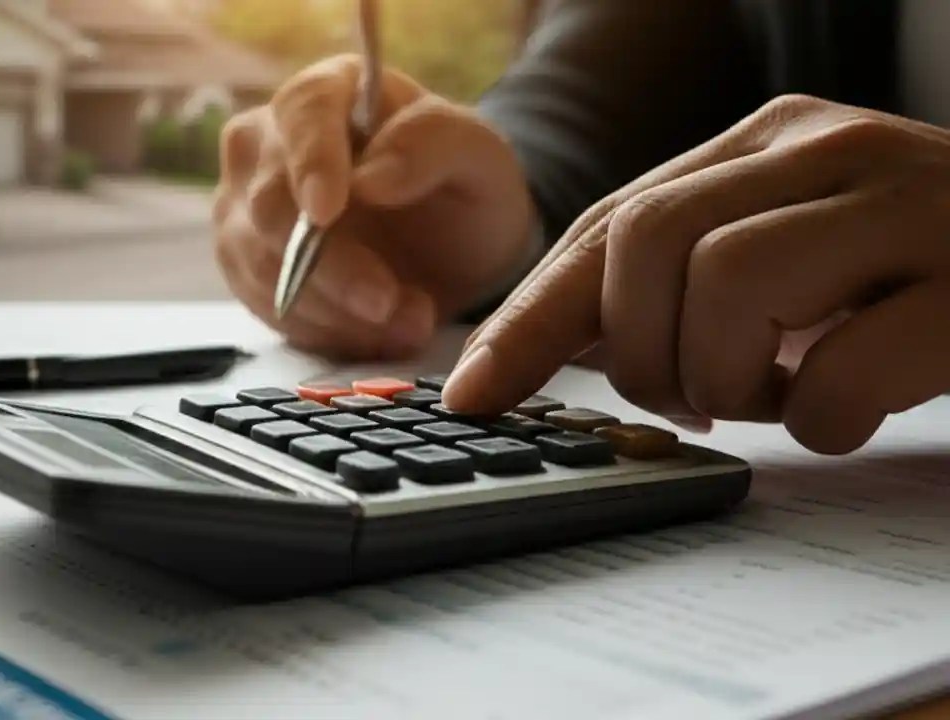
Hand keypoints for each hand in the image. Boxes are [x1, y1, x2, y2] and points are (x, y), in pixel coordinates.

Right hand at [213, 54, 537, 360]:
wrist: (449, 250)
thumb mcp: (479, 158)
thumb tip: (370, 177)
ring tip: (408, 321)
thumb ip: (433, 146)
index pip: (302, 113)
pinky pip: (263, 305)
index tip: (327, 212)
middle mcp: (268, 141)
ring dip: (336, 310)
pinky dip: (322, 330)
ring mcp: (244, 204)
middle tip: (394, 305)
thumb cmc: (461, 189)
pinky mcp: (242, 263)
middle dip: (334, 268)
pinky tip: (374, 331)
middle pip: (270, 204)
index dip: (310, 162)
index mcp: (327, 93)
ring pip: (261, 265)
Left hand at [443, 94, 949, 453]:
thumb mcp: (789, 253)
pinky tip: (841, 413)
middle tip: (693, 395)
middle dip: (639, 353)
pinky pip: (842, 367)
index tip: (471, 395)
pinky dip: (818, 416)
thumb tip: (548, 349)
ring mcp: (909, 204)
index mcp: (767, 141)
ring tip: (774, 396)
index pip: (606, 226)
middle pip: (648, 247)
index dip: (526, 320)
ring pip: (727, 287)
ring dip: (725, 381)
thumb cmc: (915, 275)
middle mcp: (829, 149)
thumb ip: (686, 274)